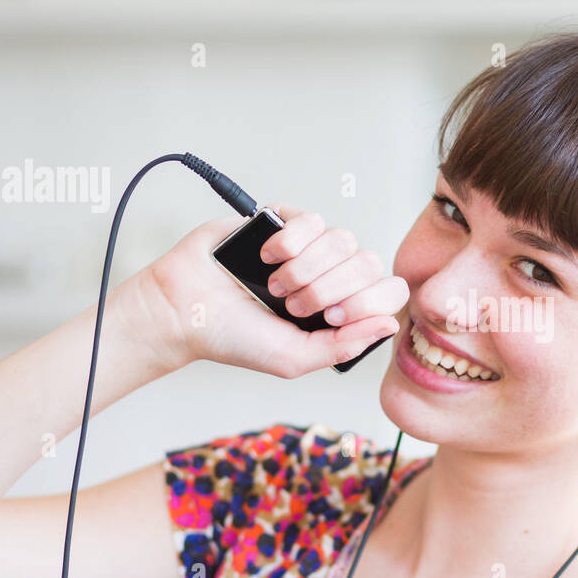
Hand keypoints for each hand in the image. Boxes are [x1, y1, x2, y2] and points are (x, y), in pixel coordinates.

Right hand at [143, 205, 407, 378]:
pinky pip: (311, 219)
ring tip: (274, 286)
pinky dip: (290, 242)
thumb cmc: (236, 338)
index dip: (367, 302)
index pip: (388, 292)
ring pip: (342, 239)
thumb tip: (390, 326)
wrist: (187, 309)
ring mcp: (310, 246)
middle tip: (294, 306)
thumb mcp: (295, 358)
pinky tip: (268, 258)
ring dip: (305, 269)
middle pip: (368, 263)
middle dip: (329, 289)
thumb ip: (345, 345)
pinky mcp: (284, 220)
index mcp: (342, 306)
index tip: (329, 318)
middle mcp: (332, 273)